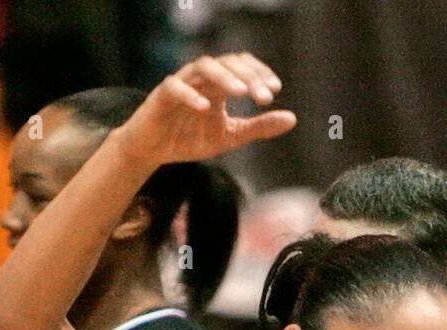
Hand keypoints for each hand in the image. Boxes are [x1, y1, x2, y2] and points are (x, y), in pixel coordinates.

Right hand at [123, 54, 295, 167]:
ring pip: (203, 66)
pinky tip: (206, 107)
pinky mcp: (162, 96)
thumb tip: (292, 119)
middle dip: (248, 77)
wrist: (154, 150)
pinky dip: (190, 94)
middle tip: (264, 97)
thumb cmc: (190, 139)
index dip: (259, 73)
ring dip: (224, 77)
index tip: (274, 91)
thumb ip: (259, 127)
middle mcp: (202, 78)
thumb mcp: (231, 136)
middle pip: (227, 63)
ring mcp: (182, 84)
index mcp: (219, 84)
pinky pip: (175, 87)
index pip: (242, 65)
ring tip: (241, 93)